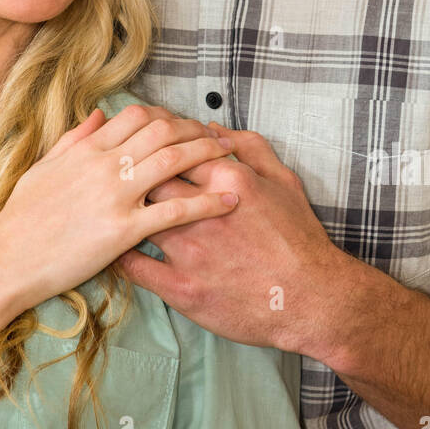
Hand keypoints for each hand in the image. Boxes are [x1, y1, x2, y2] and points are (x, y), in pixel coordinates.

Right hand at [0, 104, 239, 311]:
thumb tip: (97, 114)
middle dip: (196, 129)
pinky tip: (228, 201)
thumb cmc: (21, 217)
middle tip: (218, 135)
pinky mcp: (123, 230)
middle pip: (163, 130)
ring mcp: (115, 195)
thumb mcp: (44, 167)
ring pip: (173, 160)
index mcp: (86, 149)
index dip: (168, 115)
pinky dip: (206, 202)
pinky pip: (175, 211)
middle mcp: (104, 164)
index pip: (137, 116)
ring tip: (231, 156)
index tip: (185, 123)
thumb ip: (74, 138)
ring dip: (208, 154)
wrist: (6, 259)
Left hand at [115, 122, 357, 355]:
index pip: (175, 148)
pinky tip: (118, 247)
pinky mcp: (181, 288)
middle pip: (149, 178)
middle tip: (127, 178)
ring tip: (117, 209)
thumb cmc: (299, 239)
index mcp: (227, 180)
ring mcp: (189, 251)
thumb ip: (249, 147)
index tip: (151, 153)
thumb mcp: (284, 181)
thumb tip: (214, 128)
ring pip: (137, 217)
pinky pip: (134, 267)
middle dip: (136, 176)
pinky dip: (120, 254)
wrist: (312, 300)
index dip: (159, 149)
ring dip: (126, 212)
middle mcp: (203, 211)